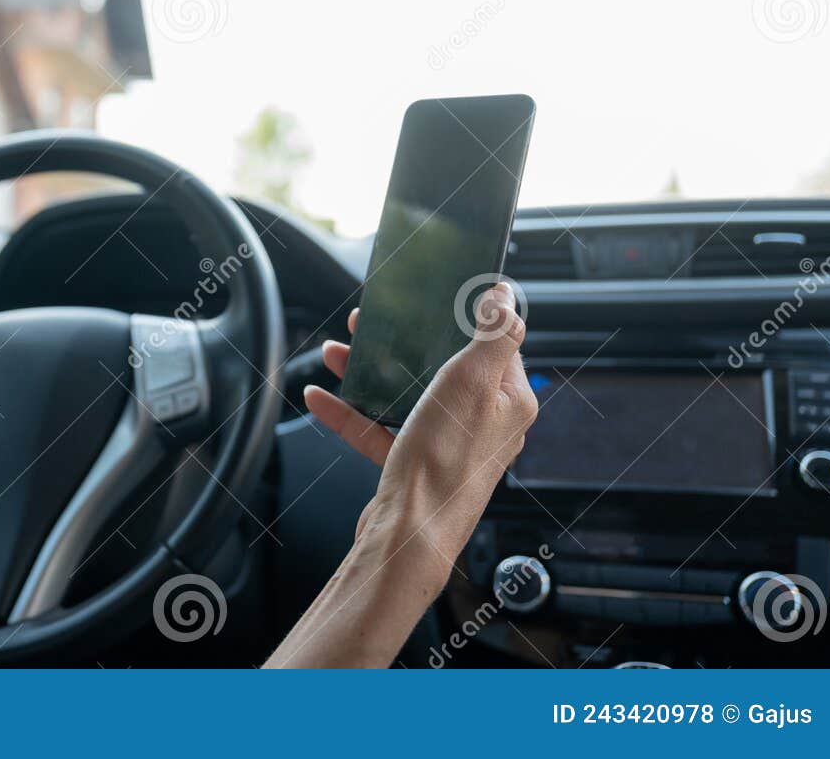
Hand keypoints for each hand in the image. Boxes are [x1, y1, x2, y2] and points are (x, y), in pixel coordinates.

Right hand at [304, 284, 536, 578]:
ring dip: (369, 372)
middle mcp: (483, 423)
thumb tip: (506, 294)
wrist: (409, 534)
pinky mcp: (413, 463)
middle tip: (370, 322)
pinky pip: (380, 429)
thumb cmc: (446, 463)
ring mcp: (447, 444)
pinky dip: (351, 411)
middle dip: (402, 343)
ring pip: (406, 395)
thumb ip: (494, 335)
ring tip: (338, 351)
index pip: (494, 347)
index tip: (430, 300)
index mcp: (508, 402)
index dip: (461, 319)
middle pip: (442, 367)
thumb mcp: (471, 382)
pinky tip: (321, 397)